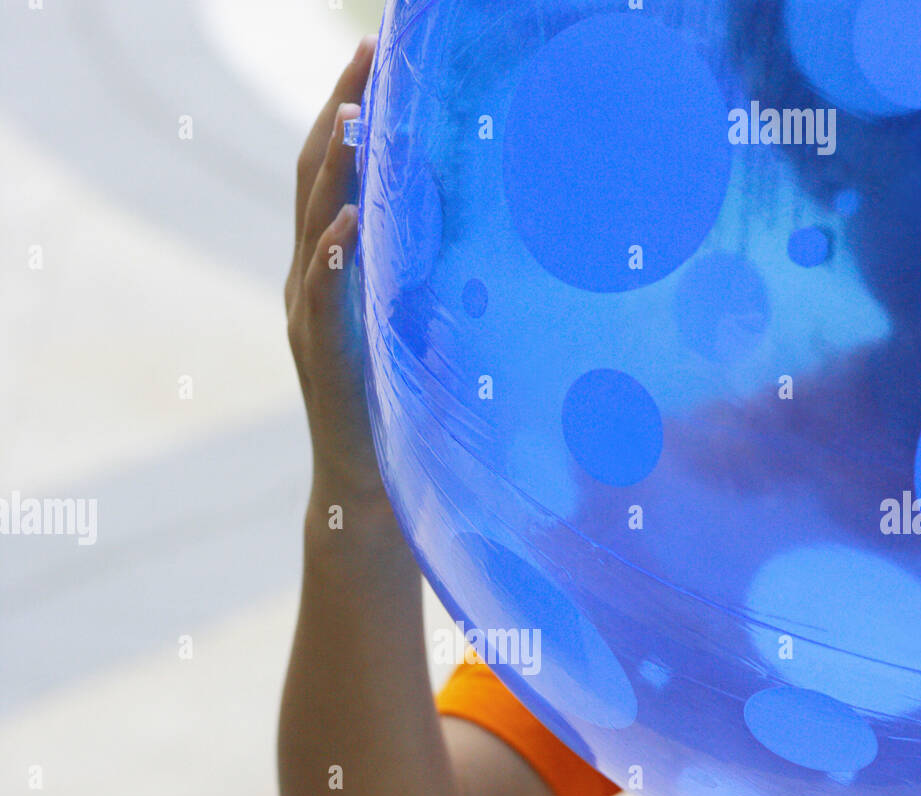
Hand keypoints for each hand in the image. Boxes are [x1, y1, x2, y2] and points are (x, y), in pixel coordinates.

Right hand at [286, 34, 382, 503]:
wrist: (367, 485)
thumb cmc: (397, 407)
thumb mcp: (414, 326)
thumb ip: (424, 276)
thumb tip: (477, 226)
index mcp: (332, 269)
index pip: (335, 175)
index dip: (349, 113)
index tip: (374, 56)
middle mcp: (310, 281)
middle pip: (314, 177)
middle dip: (337, 110)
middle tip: (363, 51)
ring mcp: (309, 314)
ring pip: (311, 221)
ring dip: (332, 166)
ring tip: (352, 113)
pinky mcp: (320, 352)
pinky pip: (324, 293)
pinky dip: (333, 252)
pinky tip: (352, 219)